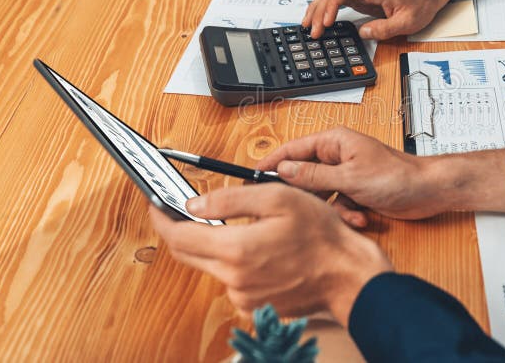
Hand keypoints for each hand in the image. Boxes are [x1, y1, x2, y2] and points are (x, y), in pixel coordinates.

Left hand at [149, 185, 391, 324]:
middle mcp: (233, 279)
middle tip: (186, 209)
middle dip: (182, 230)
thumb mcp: (279, 199)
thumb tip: (193, 204)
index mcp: (236, 250)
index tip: (156, 205)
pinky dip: (235, 262)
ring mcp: (242, 296)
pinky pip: (231, 279)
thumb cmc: (322, 236)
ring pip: (211, 265)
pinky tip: (260, 249)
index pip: (179, 236)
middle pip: (188, 254)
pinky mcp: (253, 305)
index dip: (162, 218)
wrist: (348, 276)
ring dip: (215, 245)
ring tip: (242, 226)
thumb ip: (230, 200)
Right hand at [256, 127, 504, 223]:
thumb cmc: (397, 176)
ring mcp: (346, 175)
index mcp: (334, 142)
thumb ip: (314, 175)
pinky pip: (337, 205)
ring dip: (332, 210)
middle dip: (308, 196)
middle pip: (303, 175)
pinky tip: (362, 218)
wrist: (428, 191)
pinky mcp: (355, 192)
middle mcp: (337, 156)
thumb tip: (283, 170)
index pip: (292, 150)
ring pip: (320, 195)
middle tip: (304, 209)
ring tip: (349, 214)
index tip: (252, 179)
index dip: (271, 164)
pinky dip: (346, 215)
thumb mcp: (350, 177)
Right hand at [301, 0, 479, 39]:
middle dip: (318, 10)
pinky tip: (319, 19)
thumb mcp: (407, 21)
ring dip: (318, 8)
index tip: (326, 22)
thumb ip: (385, 28)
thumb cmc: (420, 3)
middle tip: (312, 31)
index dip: (330, 5)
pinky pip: (338, 0)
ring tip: (308, 25)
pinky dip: (326, 9)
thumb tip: (364, 33)